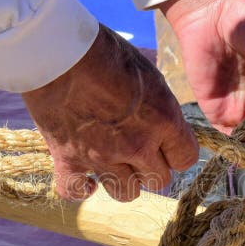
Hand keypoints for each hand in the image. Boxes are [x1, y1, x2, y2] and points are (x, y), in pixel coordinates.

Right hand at [21, 25, 197, 200]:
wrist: (58, 52)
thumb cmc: (105, 53)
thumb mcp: (149, 74)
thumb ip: (160, 108)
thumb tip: (164, 123)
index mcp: (163, 119)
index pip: (185, 158)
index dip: (177, 152)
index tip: (167, 145)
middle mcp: (137, 145)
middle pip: (159, 180)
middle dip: (152, 166)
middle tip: (138, 150)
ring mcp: (102, 157)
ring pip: (126, 193)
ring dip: (124, 180)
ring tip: (114, 163)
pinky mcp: (69, 160)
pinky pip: (76, 192)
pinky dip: (81, 189)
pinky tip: (85, 179)